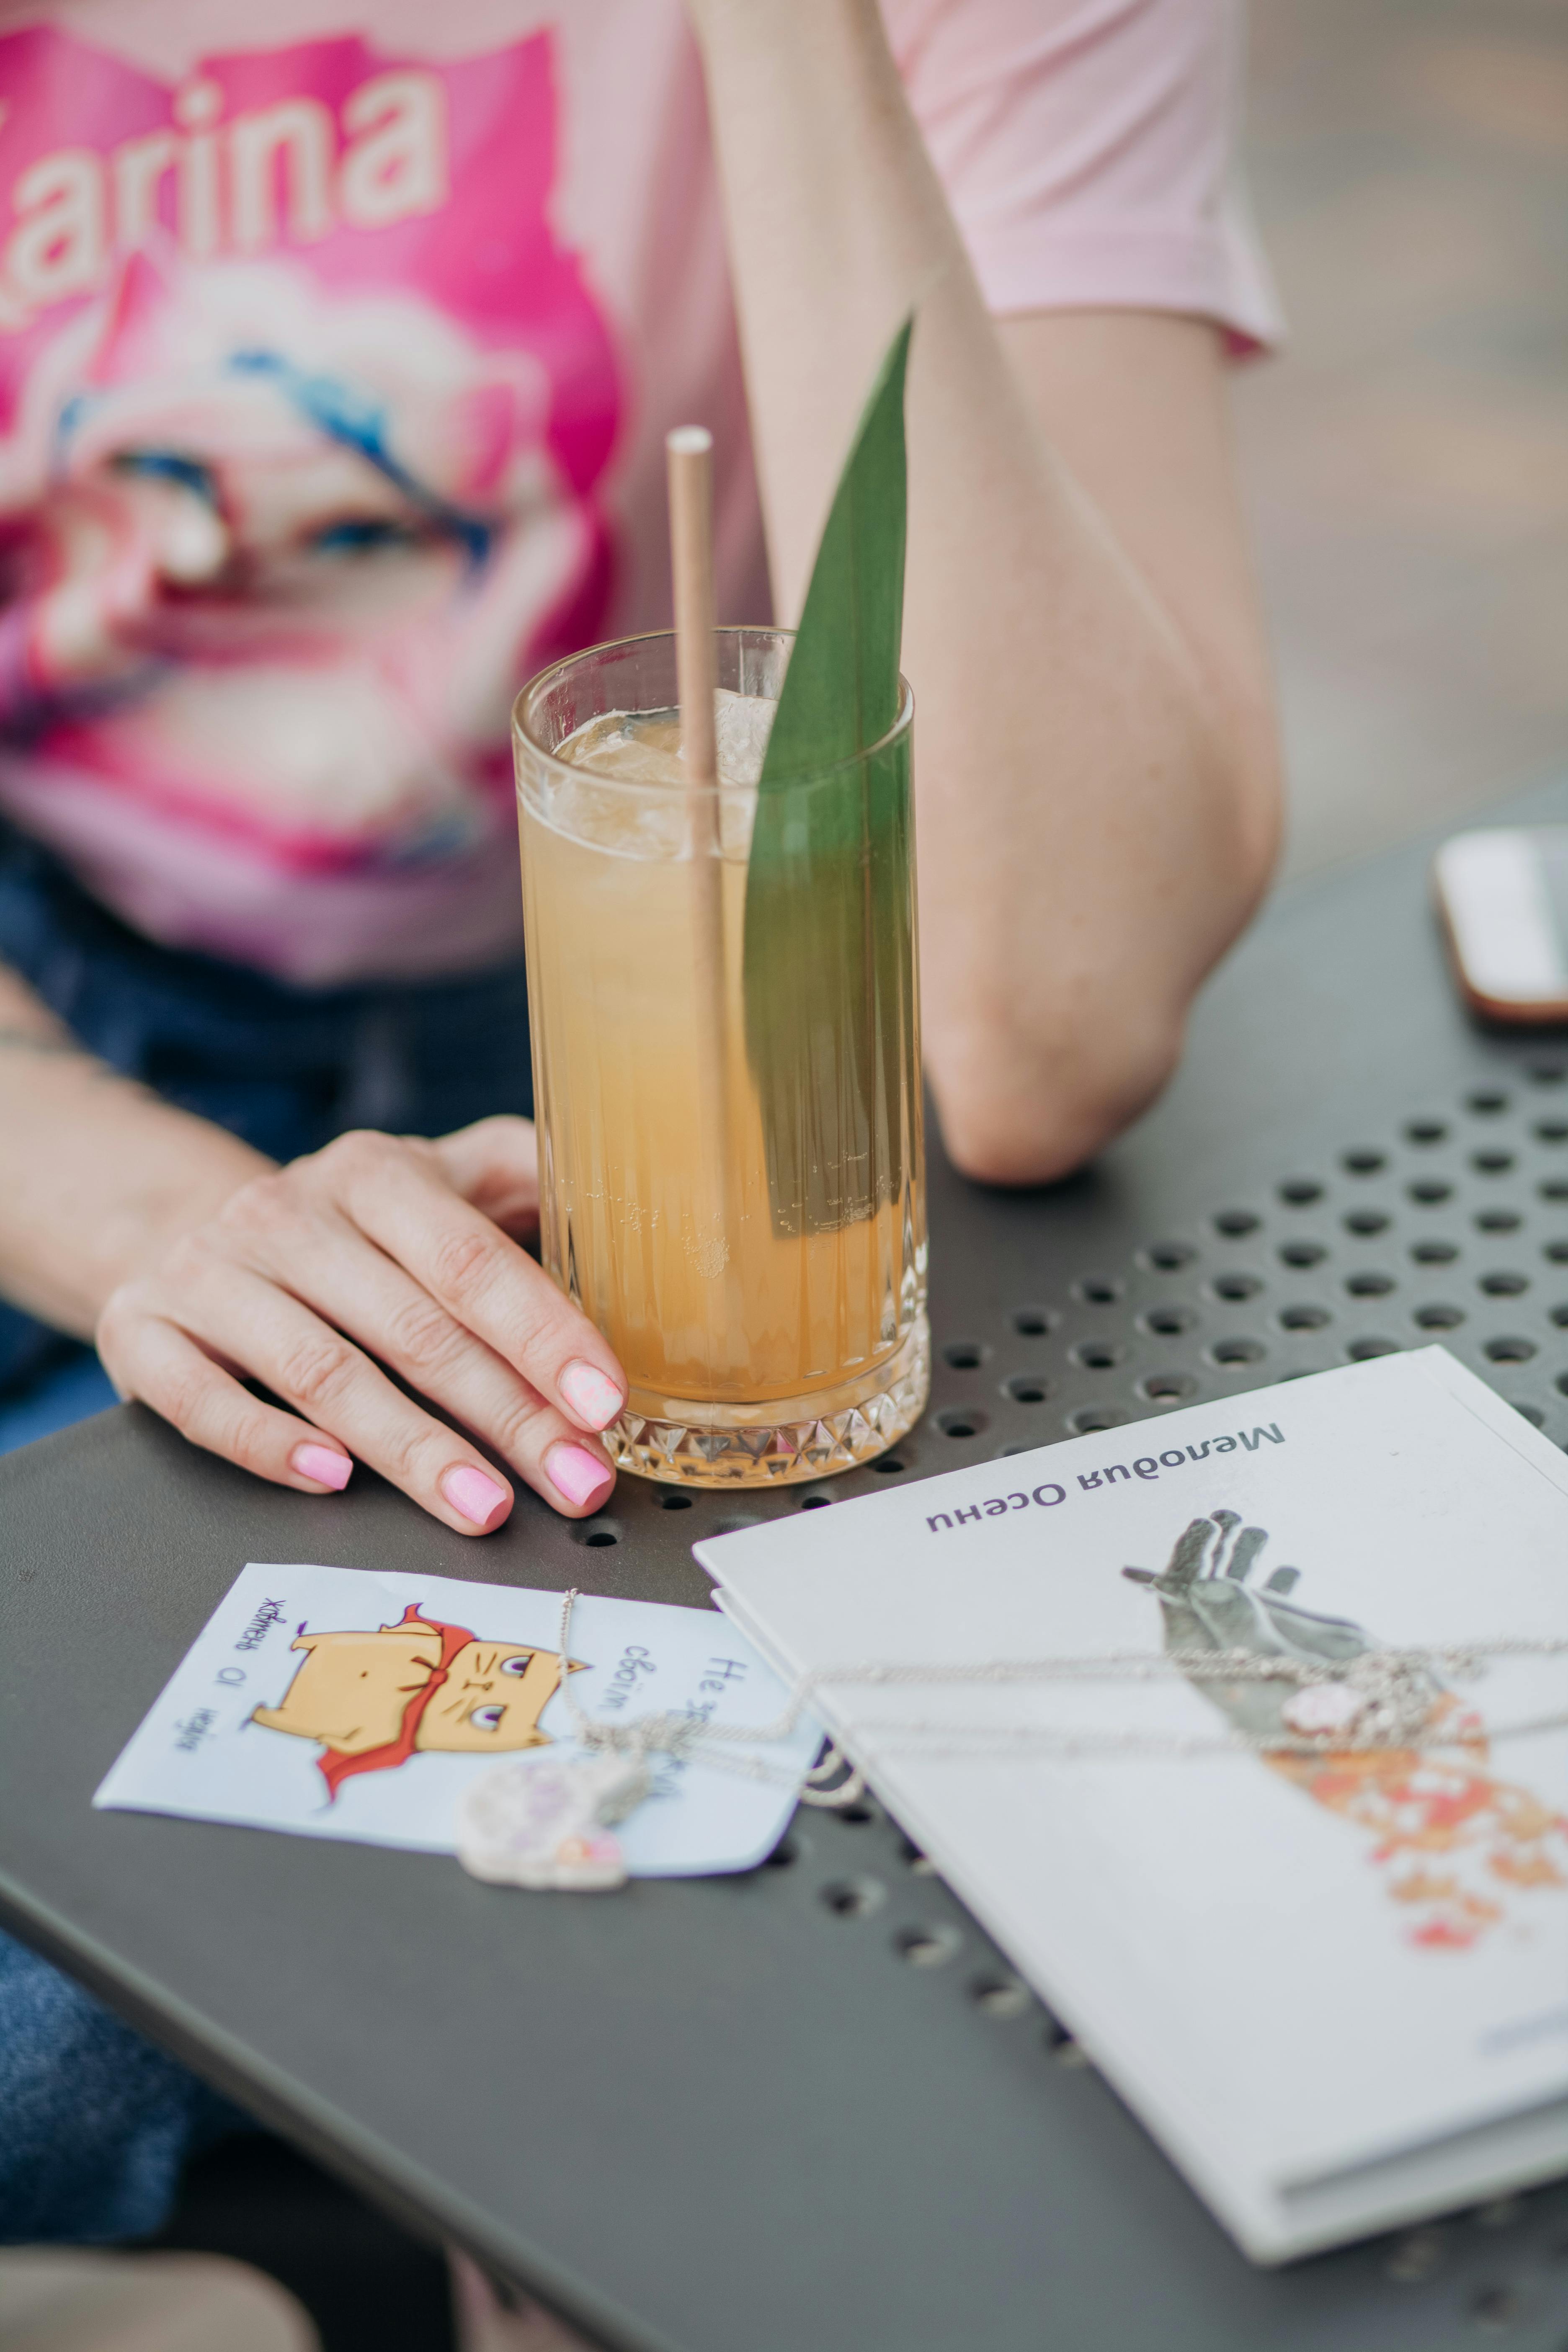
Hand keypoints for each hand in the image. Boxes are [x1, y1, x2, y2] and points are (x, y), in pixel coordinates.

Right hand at [96, 1118, 623, 1533]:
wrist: (179, 1221)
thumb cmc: (350, 1226)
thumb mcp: (439, 1176)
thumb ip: (527, 1180)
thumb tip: (635, 1209)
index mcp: (374, 1174)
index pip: (470, 1260)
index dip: (542, 1334)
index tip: (604, 1401)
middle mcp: (287, 1215)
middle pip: (413, 1328)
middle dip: (507, 1416)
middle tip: (576, 1481)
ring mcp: (209, 1275)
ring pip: (322, 1373)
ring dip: (412, 1450)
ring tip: (485, 1507)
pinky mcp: (142, 1331)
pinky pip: (204, 1400)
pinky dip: (269, 1444)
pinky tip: (333, 1479)